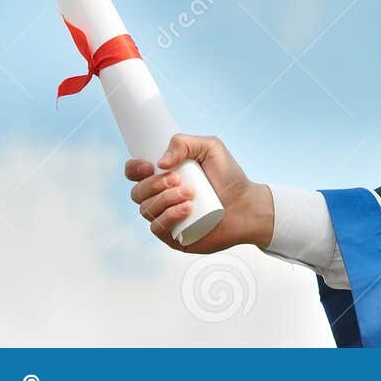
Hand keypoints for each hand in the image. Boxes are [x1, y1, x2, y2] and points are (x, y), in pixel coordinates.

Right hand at [124, 133, 272, 253]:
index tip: (148, 166)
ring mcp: (166, 217)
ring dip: (165, 199)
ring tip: (190, 194)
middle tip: (179, 179)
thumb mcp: (211, 148)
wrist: (247, 205)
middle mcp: (161, 198)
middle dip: (155, 184)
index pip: (135, 174)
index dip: (134, 169)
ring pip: (146, 210)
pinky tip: (187, 209)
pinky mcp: (173, 237)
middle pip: (137, 192)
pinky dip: (169, 216)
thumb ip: (185, 143)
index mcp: (165, 176)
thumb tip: (160, 163)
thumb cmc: (229, 177)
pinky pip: (157, 228)